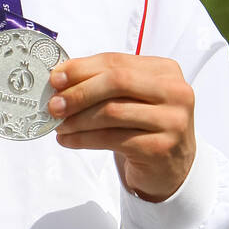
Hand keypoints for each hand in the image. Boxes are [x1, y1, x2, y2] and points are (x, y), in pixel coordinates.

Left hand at [48, 52, 195, 202]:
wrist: (171, 166)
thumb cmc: (144, 125)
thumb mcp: (131, 97)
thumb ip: (103, 82)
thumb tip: (60, 78)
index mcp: (165, 70)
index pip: (116, 62)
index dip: (82, 68)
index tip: (55, 79)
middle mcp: (174, 91)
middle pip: (116, 82)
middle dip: (79, 93)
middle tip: (54, 105)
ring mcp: (171, 120)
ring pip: (112, 112)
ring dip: (78, 119)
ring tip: (59, 125)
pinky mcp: (161, 147)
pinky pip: (112, 139)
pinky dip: (83, 139)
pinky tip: (68, 140)